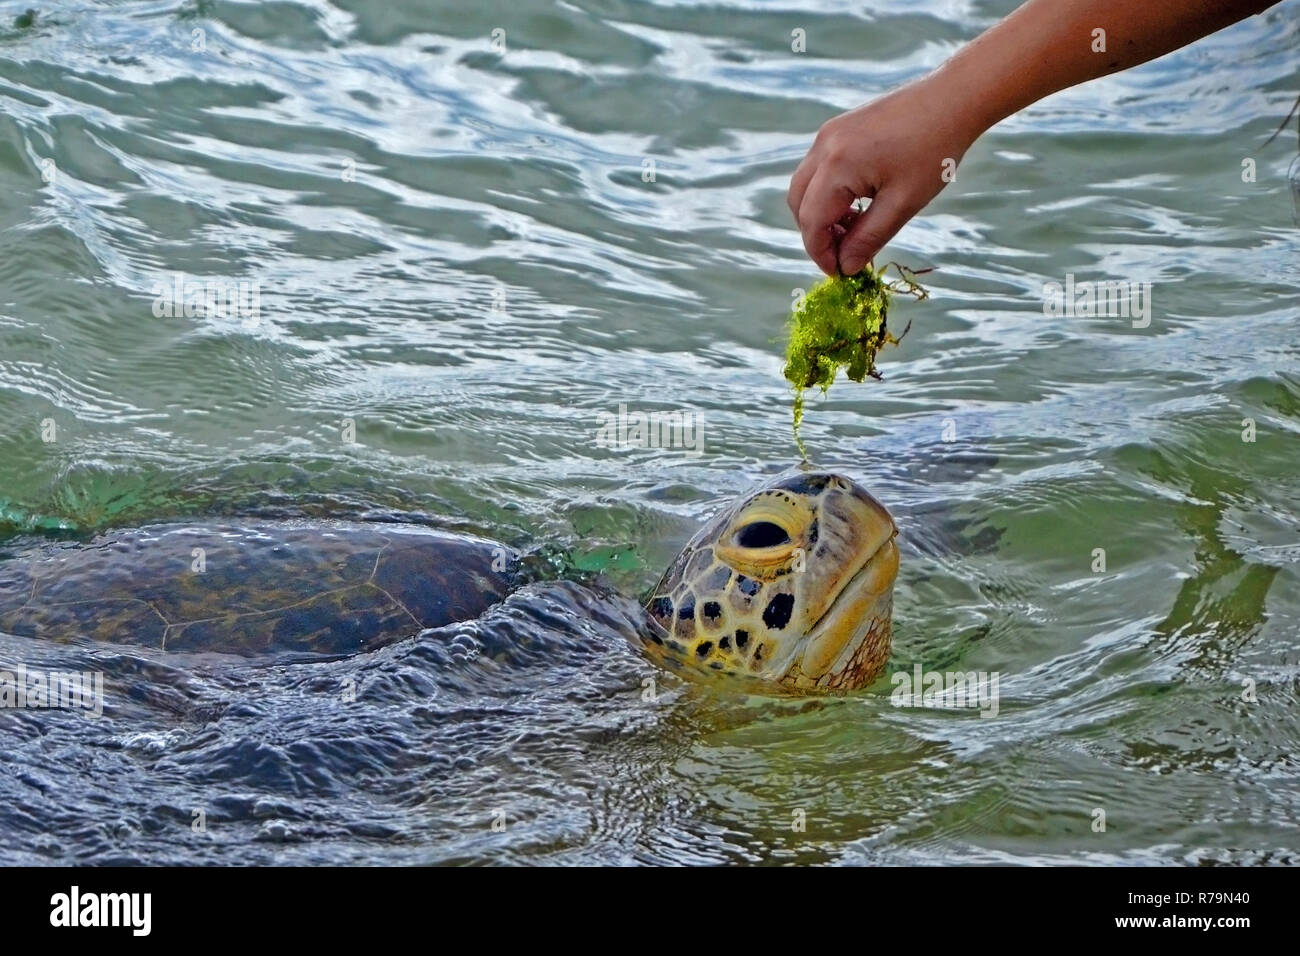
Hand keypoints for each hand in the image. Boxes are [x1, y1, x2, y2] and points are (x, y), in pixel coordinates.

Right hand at [787, 73, 984, 275]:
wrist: (953, 98)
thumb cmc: (935, 151)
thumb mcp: (903, 204)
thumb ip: (868, 238)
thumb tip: (845, 267)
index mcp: (837, 166)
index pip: (811, 222)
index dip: (821, 253)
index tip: (840, 274)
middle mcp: (823, 147)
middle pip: (798, 204)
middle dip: (816, 235)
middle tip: (846, 255)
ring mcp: (827, 135)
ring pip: (805, 187)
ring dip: (821, 214)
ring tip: (855, 229)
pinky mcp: (837, 129)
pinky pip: (818, 170)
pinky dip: (828, 194)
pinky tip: (858, 203)